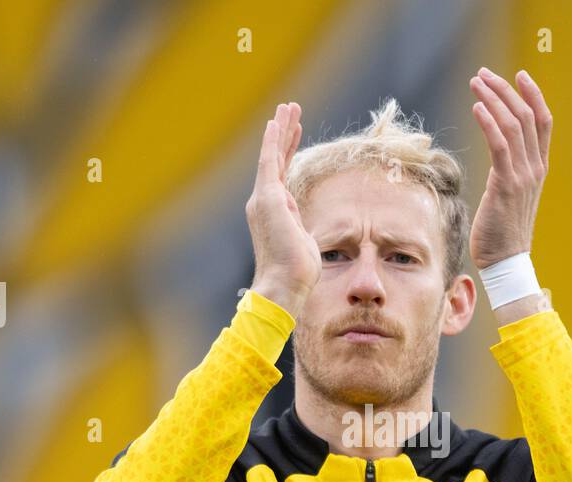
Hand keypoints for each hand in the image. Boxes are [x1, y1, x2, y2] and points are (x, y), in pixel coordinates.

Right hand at [246, 102, 319, 315]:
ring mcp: (264, 198)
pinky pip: (269, 161)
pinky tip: (276, 123)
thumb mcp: (304, 242)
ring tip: (288, 107)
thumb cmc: (297, 271)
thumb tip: (306, 232)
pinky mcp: (268, 198)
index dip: (288, 149)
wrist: (285, 283)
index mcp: (275, 210)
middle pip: (275, 158)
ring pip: (273, 154)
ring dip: (281, 130)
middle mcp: (265, 201)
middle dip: (284, 133)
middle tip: (290, 109)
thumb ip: (301, 229)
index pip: (281, 172)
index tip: (295, 130)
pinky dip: (272, 141)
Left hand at [467, 68, 551, 270]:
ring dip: (494, 99)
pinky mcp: (505, 185)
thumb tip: (496, 157)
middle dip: (505, 89)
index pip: (543, 122)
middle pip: (527, 116)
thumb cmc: (501, 232)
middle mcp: (534, 168)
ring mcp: (523, 176)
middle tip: (484, 73)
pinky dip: (490, 121)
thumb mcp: (509, 196)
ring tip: (476, 82)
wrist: (505, 262)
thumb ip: (507, 172)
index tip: (519, 75)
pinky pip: (500, 145)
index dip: (533, 95)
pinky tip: (477, 106)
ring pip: (513, 125)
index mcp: (538, 168)